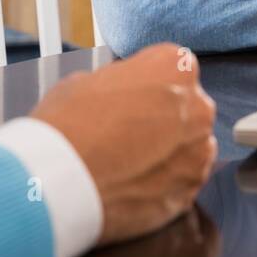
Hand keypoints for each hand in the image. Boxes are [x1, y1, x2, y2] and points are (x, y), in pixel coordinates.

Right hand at [29, 43, 217, 247]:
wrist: (58, 181)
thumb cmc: (68, 126)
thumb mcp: (89, 80)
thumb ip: (123, 84)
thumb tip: (124, 94)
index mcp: (173, 66)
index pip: (175, 68)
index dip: (151, 84)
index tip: (136, 97)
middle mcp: (196, 105)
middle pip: (188, 107)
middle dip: (166, 118)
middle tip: (130, 131)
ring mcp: (197, 150)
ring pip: (191, 145)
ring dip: (169, 150)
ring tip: (130, 161)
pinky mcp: (190, 189)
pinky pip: (184, 179)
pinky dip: (165, 181)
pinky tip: (135, 181)